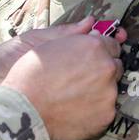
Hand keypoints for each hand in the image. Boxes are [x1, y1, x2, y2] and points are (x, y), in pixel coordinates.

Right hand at [0, 17, 124, 139]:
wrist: (23, 110)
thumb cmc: (29, 75)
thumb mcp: (47, 44)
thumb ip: (74, 34)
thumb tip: (89, 23)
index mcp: (94, 46)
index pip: (112, 44)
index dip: (99, 50)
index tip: (89, 57)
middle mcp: (107, 67)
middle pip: (115, 65)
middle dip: (102, 69)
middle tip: (80, 77)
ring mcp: (109, 93)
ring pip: (111, 88)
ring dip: (99, 89)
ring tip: (74, 95)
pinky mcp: (106, 116)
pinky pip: (106, 108)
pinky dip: (95, 108)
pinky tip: (76, 108)